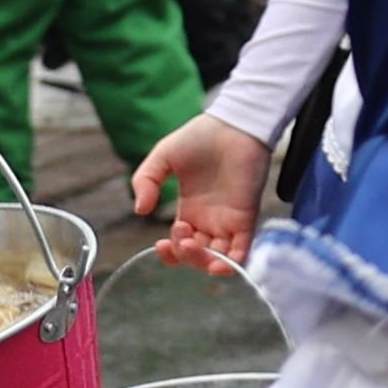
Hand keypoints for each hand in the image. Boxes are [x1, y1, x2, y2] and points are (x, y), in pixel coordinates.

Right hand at [133, 114, 273, 270]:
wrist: (232, 124)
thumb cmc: (200, 137)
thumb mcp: (162, 158)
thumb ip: (146, 181)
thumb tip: (140, 210)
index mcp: (190, 210)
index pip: (180, 245)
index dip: (170, 253)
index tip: (160, 244)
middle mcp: (210, 220)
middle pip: (197, 255)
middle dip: (184, 255)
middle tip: (179, 235)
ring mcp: (229, 219)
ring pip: (217, 257)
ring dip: (203, 261)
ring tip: (190, 244)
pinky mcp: (246, 216)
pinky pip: (243, 249)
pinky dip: (232, 263)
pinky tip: (216, 263)